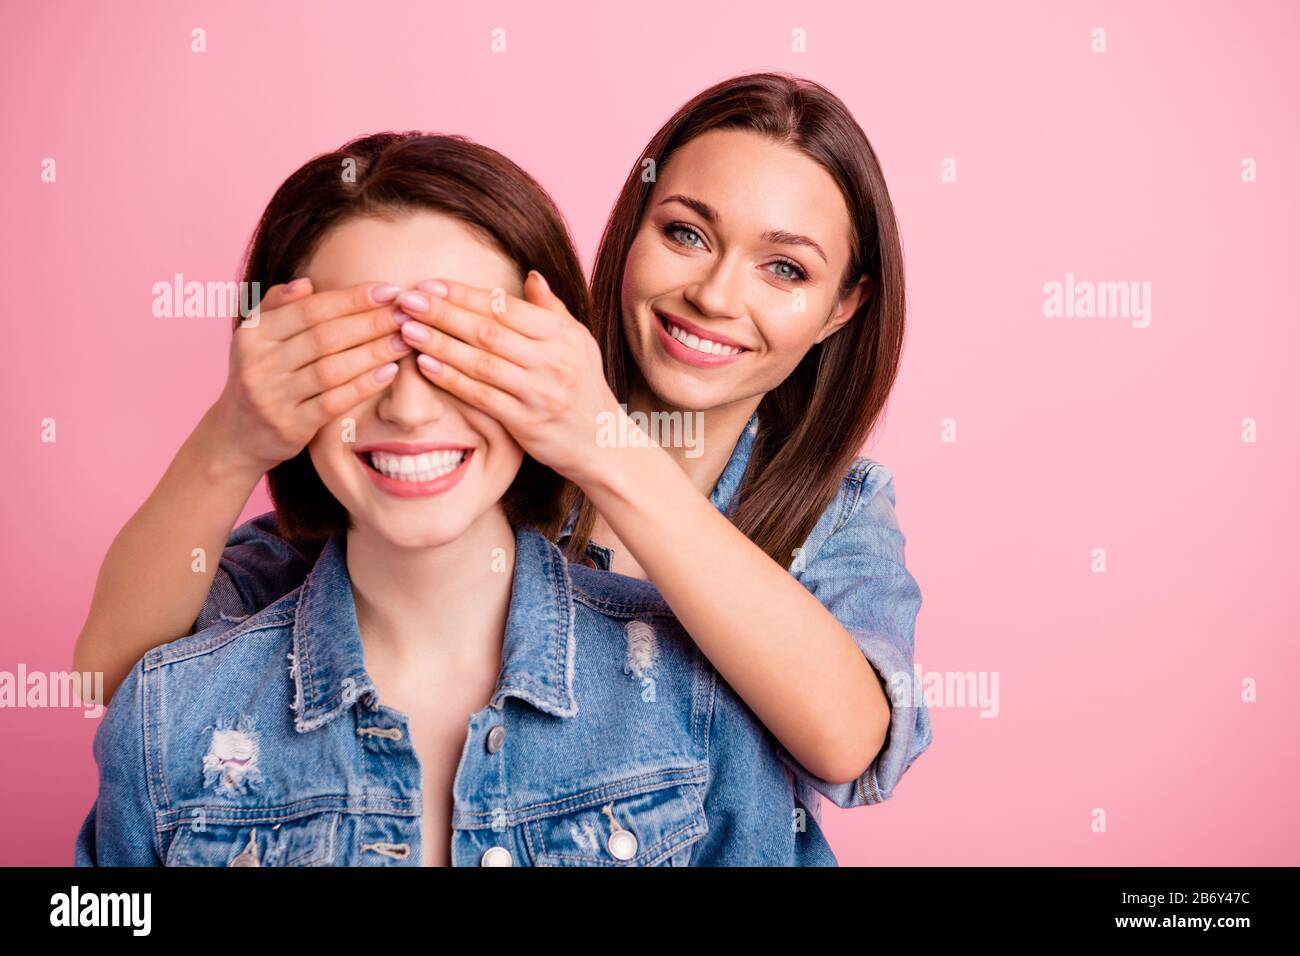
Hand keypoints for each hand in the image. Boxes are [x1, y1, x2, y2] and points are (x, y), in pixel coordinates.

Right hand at [205, 279, 411, 474]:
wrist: (237, 434)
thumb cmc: (261, 374)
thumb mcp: (258, 338)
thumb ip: (279, 306)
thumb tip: (306, 283)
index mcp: (253, 334)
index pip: (309, 309)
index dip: (352, 298)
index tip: (389, 291)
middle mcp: (259, 363)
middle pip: (324, 337)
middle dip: (370, 323)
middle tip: (405, 315)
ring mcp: (273, 397)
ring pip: (331, 369)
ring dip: (373, 353)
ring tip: (404, 341)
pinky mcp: (290, 426)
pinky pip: (333, 402)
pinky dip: (363, 386)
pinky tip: (389, 372)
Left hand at [396, 272, 620, 482]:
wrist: (602, 442)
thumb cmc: (584, 387)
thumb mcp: (579, 343)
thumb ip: (552, 310)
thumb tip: (530, 275)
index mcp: (562, 335)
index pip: (505, 307)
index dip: (465, 294)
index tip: (430, 284)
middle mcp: (553, 361)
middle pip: (488, 331)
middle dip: (443, 313)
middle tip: (407, 300)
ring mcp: (539, 393)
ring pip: (481, 363)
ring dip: (439, 344)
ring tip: (407, 329)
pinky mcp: (526, 423)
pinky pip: (481, 398)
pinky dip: (451, 380)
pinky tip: (425, 366)